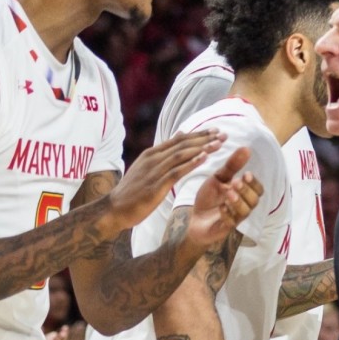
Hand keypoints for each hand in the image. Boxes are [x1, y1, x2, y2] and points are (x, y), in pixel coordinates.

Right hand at [105, 129, 225, 230]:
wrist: (115, 208)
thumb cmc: (132, 190)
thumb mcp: (146, 167)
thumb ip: (163, 153)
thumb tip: (179, 135)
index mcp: (152, 154)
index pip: (179, 140)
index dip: (198, 134)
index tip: (216, 131)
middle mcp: (153, 159)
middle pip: (182, 144)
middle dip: (204, 138)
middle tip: (223, 134)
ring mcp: (154, 172)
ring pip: (181, 155)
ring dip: (201, 148)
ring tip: (219, 144)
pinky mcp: (156, 186)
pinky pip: (176, 172)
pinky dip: (191, 164)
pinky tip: (204, 159)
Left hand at [184, 148, 263, 250]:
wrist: (195, 219)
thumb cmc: (209, 198)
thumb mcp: (218, 178)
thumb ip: (232, 165)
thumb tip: (246, 148)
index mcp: (243, 194)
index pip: (258, 189)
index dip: (254, 183)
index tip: (246, 174)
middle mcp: (243, 206)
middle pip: (255, 200)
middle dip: (246, 191)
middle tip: (235, 183)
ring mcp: (235, 218)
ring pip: (245, 211)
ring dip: (238, 202)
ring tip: (228, 194)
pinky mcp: (226, 228)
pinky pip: (232, 223)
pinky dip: (227, 214)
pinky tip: (221, 208)